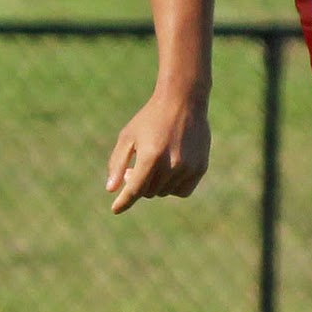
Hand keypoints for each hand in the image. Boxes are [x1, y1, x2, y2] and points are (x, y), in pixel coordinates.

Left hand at [105, 90, 210, 214]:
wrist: (183, 101)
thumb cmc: (151, 118)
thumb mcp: (128, 136)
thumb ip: (117, 163)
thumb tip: (111, 190)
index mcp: (151, 157)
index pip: (135, 190)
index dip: (124, 202)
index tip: (115, 209)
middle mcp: (171, 165)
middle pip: (149, 192)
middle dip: (139, 183)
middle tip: (134, 168)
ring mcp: (188, 168)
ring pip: (165, 192)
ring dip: (156, 183)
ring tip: (153, 164)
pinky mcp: (200, 168)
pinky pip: (182, 191)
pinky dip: (173, 186)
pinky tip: (169, 171)